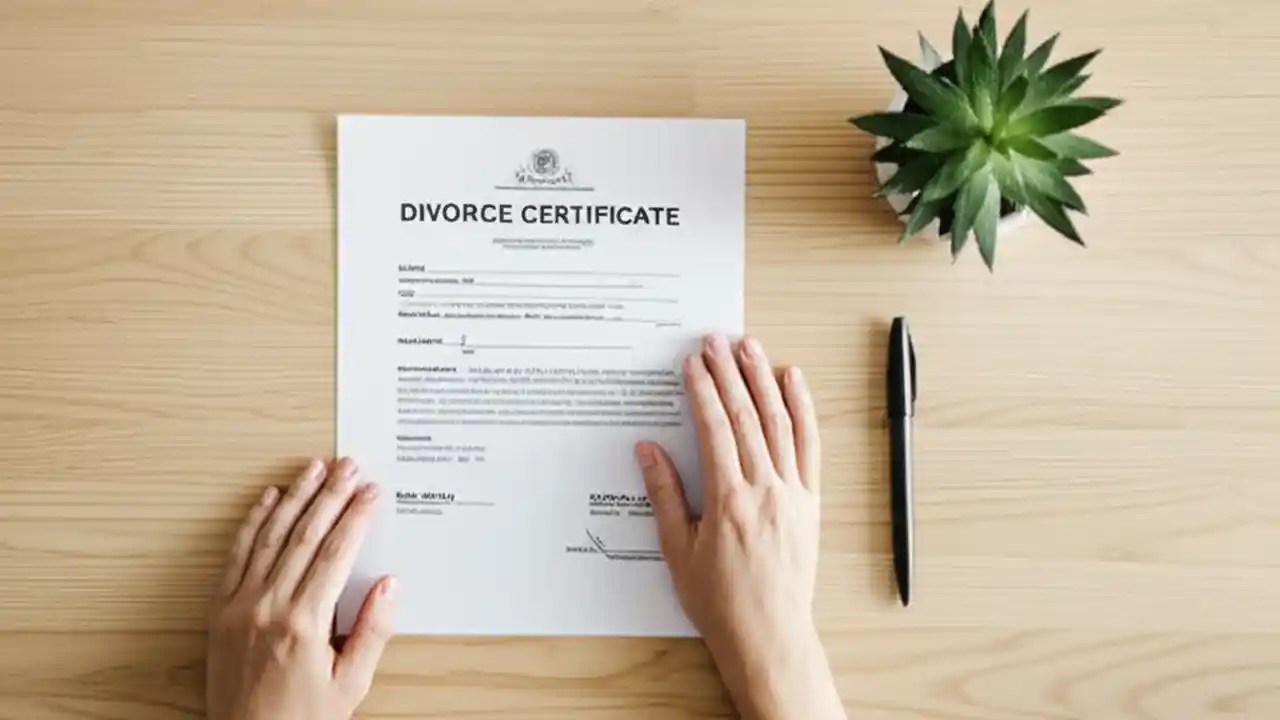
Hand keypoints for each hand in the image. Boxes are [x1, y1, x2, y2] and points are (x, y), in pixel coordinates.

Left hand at [207, 458, 395, 719]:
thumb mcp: (350, 684)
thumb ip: (373, 631)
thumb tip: (390, 585)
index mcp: (304, 623)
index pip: (336, 553)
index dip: (356, 517)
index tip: (371, 493)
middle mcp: (267, 608)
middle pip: (305, 535)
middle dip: (331, 495)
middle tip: (349, 466)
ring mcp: (239, 607)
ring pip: (270, 537)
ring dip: (295, 497)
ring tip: (313, 470)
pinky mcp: (218, 612)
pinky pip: (235, 555)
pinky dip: (252, 523)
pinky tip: (267, 500)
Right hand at [636, 335, 845, 719]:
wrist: (769, 635)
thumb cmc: (719, 600)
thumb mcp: (677, 550)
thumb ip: (664, 494)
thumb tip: (648, 449)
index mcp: (728, 501)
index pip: (715, 430)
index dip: (703, 391)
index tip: (692, 363)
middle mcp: (765, 490)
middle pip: (746, 417)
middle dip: (729, 374)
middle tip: (715, 341)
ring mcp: (793, 493)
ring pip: (779, 423)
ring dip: (764, 381)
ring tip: (750, 348)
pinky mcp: (811, 501)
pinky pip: (809, 446)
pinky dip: (803, 410)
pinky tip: (794, 383)